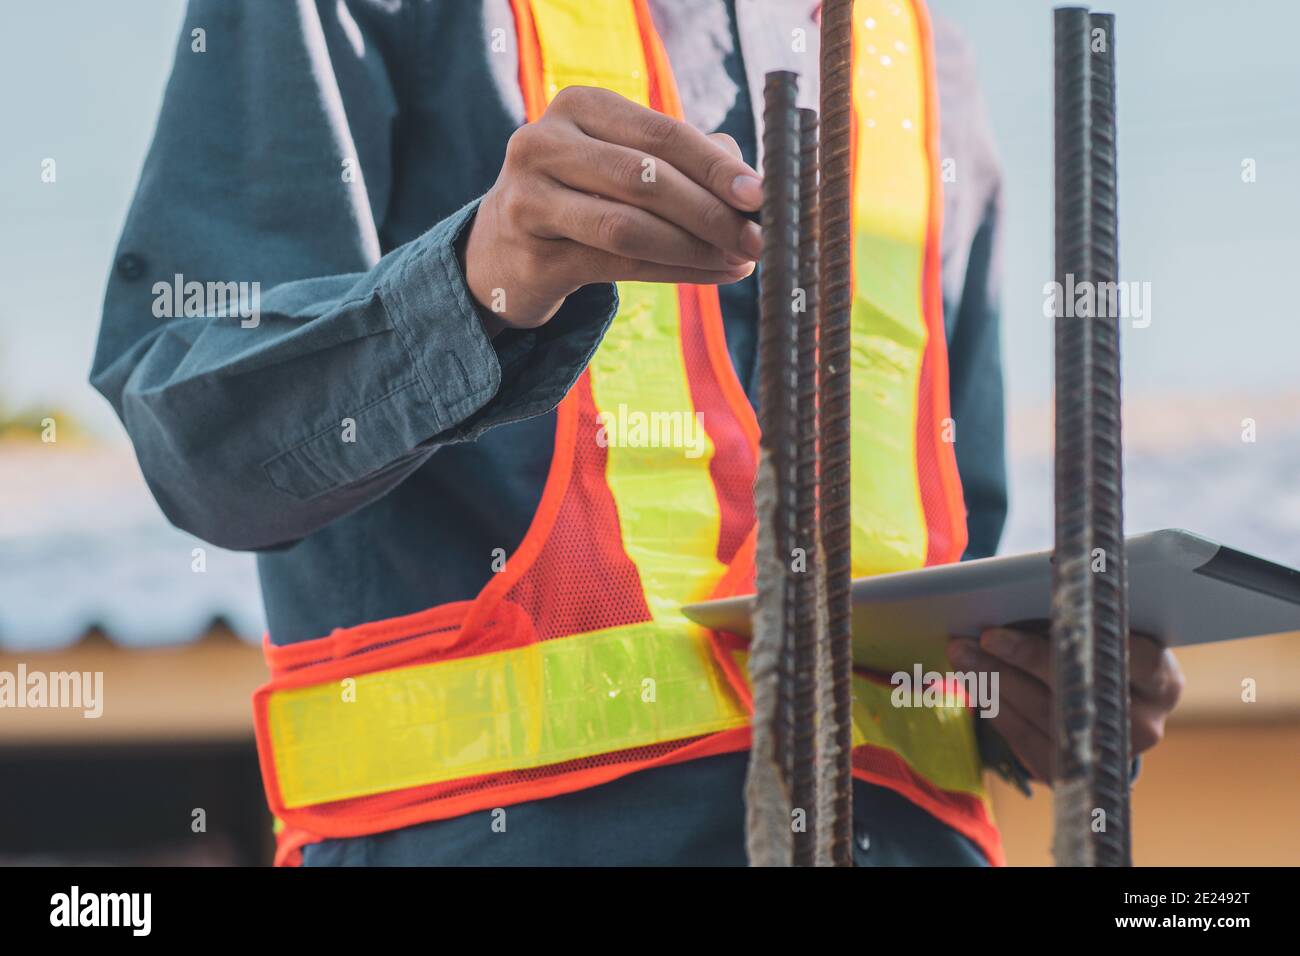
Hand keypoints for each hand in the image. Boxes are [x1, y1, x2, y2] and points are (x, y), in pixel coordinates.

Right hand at [464, 86, 762, 332]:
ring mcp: (530, 200)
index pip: (659, 133)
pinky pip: (618, 265)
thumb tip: (751, 184)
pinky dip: (675, 271)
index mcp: (576, 106)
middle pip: (646, 179)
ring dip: (696, 247)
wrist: (501, 251)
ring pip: (630, 226)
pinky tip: (712, 275)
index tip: (761, 194)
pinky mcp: (533, 256)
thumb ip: (683, 161)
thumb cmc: (581, 197)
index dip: (715, 166)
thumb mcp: (621, 162)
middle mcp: (543, 144)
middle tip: (758, 238)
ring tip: (740, 260)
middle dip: (712, 212)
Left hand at [946, 628, 1184, 781]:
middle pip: (1068, 689)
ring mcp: (1110, 753)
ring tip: (962, 655)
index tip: (997, 632)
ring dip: (994, 683)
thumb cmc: (1107, 650)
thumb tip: (1012, 594)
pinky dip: (997, 709)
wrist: (1119, 703)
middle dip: (1012, 662)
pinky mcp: (1077, 773)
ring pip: (1041, 715)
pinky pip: (1027, 740)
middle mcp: (1144, 724)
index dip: (1051, 645)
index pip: (1107, 658)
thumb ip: (1077, 617)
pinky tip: (978, 684)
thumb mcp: (1107, 631)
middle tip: (972, 640)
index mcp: (1161, 681)